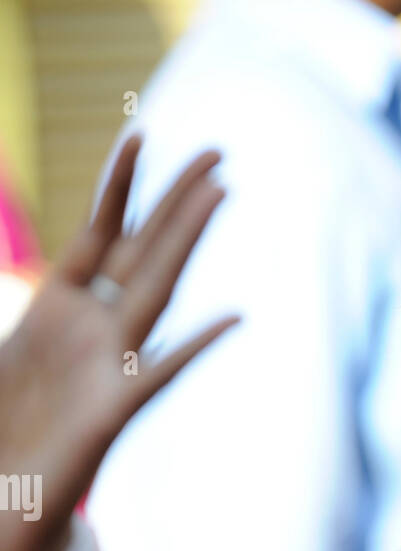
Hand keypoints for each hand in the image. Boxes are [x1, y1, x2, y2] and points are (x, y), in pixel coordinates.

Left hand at [0, 135, 239, 550]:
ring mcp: (106, 369)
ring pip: (157, 293)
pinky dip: (194, 347)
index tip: (142, 136)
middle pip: (143, 251)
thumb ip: (15, 324)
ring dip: (188, 242)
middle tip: (218, 153)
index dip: (118, 187)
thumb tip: (49, 283)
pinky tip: (230, 320)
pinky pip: (158, 374)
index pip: (99, 234)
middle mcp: (91, 333)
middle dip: (177, 200)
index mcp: (58, 313)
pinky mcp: (111, 414)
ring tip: (222, 193)